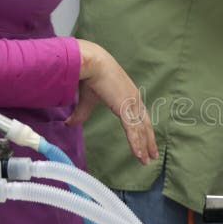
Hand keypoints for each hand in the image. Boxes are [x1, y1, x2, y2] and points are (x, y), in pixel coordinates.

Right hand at [67, 39, 158, 164]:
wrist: (91, 62)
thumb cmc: (90, 75)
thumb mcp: (88, 98)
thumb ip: (82, 112)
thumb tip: (70, 124)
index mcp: (128, 96)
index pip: (139, 117)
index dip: (143, 131)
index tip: (146, 143)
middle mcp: (134, 100)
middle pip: (144, 125)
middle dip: (149, 141)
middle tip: (152, 156)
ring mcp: (131, 103)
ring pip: (140, 130)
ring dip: (144, 146)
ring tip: (146, 161)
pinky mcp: (125, 107)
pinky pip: (132, 129)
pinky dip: (136, 143)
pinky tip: (139, 154)